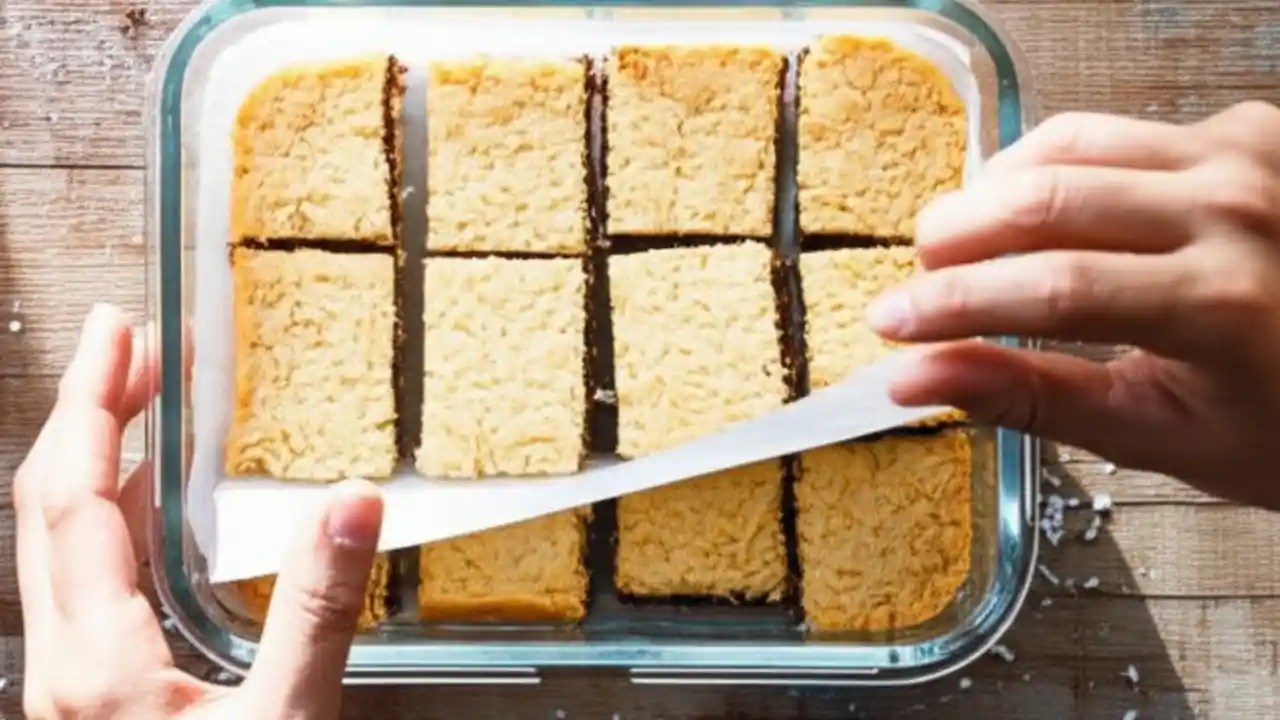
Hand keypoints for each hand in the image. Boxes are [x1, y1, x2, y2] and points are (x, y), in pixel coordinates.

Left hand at [15, 304, 383, 718]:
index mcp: (94, 662)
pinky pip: (76, 579)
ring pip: (53, 542)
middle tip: (125, 341)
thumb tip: (351, 506)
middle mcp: (59, 663)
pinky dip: (104, 514)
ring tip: (134, 401)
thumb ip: (316, 614)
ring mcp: (67, 681)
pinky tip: (144, 507)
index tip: (120, 332)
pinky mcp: (89, 694)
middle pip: (44, 506)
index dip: (91, 404)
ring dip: (89, 459)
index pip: (71, 497)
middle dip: (82, 412)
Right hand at [867, 101, 1279, 506]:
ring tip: (958, 241)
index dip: (952, 307)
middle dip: (956, 238)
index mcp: (1220, 304)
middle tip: (918, 278)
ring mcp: (1243, 158)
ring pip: (1068, 144)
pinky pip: (1112, 130)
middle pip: (1047, 199)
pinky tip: (1030, 209)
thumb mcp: (1152, 433)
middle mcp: (1235, 210)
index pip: (1050, 291)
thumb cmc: (1279, 423)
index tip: (891, 325)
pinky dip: (1050, 164)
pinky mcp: (1243, 130)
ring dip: (992, 191)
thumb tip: (919, 380)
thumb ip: (1029, 399)